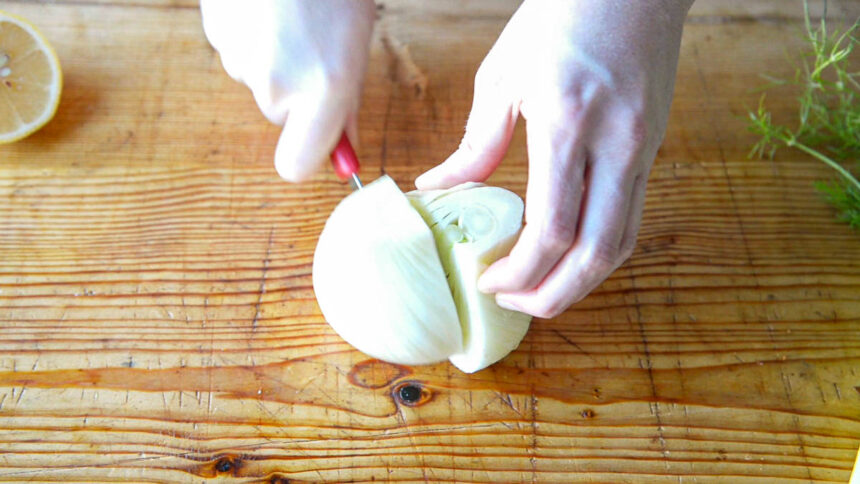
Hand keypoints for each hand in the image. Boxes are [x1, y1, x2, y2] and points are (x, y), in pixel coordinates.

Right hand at [200, 0, 375, 180]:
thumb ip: (347, 107)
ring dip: (275, 60)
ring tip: (292, 19)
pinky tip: (267, 9)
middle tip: (314, 46)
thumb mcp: (356, 50)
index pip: (296, 167)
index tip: (316, 141)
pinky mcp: (216, 35)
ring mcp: (240, 60)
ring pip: (258, 81)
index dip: (306, 156)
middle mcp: (278, 86)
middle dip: (297, 92)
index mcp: (324, 92)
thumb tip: (344, 156)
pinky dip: (252, 38)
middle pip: (280, 116)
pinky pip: (238, 53)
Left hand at [416, 0, 692, 317]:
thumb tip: (437, 187)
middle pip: (594, 254)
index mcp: (565, 123)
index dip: (519, 271)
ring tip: (540, 289)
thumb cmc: (560, 17)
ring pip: (621, 243)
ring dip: (581, 281)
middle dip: (553, 296)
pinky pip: (631, 216)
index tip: (488, 281)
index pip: (551, 229)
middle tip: (515, 305)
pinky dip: (598, 248)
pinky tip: (568, 252)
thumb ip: (474, 144)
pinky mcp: (652, 147)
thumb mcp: (502, 76)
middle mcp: (613, 145)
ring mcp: (641, 148)